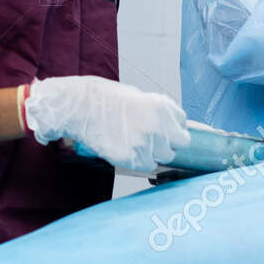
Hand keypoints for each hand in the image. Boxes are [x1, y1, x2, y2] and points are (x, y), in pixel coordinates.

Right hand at [25, 76, 190, 171]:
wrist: (80, 107)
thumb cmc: (104, 98)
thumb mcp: (138, 96)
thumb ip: (156, 111)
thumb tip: (166, 124)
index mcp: (163, 107)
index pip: (183, 125)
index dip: (172, 128)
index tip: (164, 130)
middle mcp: (160, 126)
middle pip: (179, 144)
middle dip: (167, 143)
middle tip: (151, 140)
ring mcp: (147, 144)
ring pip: (163, 157)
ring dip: (153, 154)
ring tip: (134, 144)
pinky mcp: (133, 159)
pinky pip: (147, 166)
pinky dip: (139, 162)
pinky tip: (126, 151)